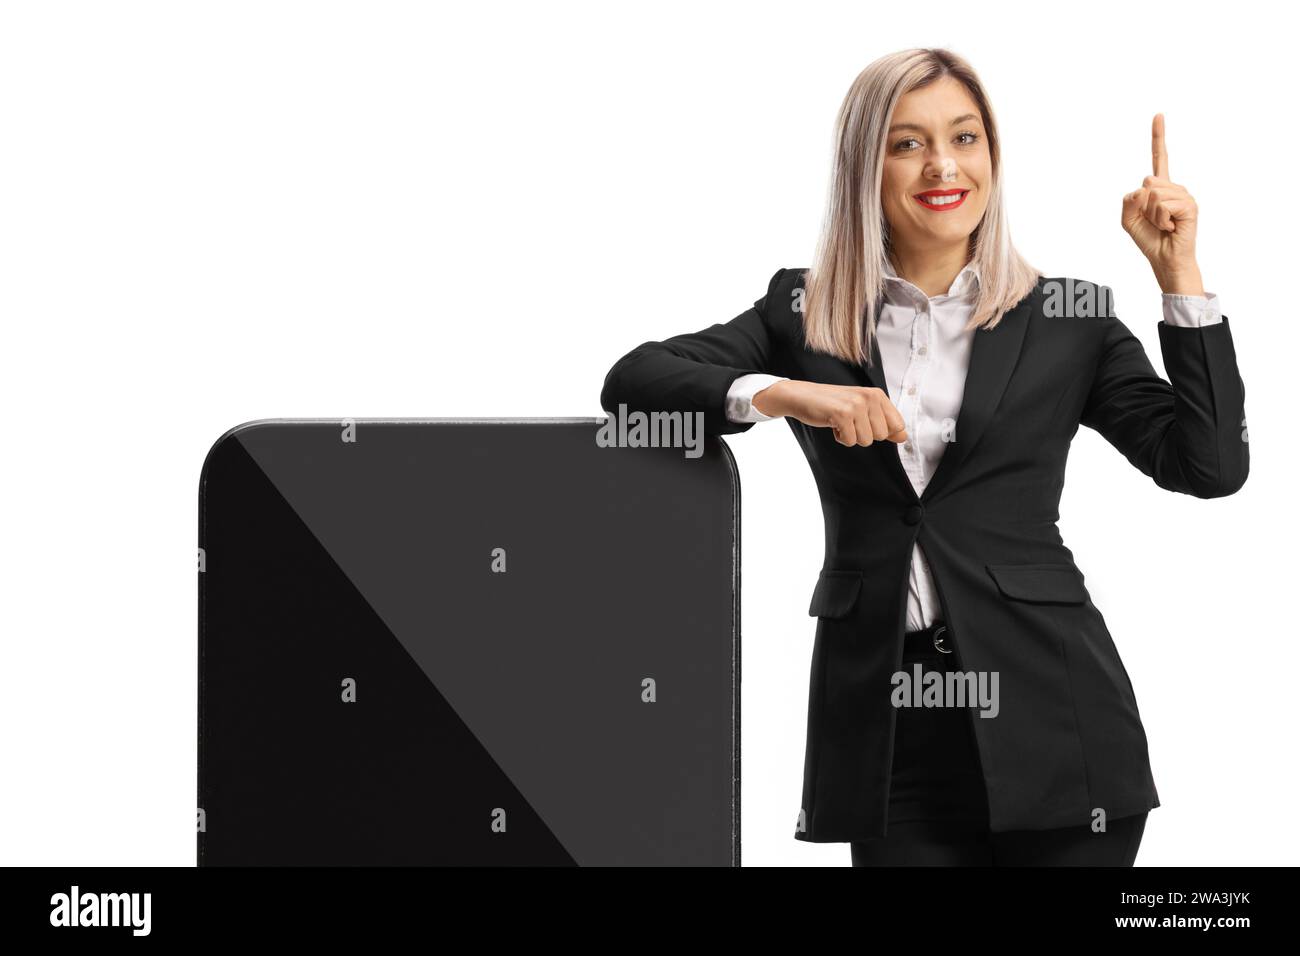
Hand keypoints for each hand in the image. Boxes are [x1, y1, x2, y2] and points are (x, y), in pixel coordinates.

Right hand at [754, 380, 907, 446]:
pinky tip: (832, 424)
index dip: (882, 432)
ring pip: (866, 440)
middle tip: (850, 421)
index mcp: (877, 395)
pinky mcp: (842, 414)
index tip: (865, 423)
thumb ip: (884, 423)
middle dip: (864, 435)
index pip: (897, 425)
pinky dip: (840, 438)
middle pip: (882, 436)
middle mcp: (870, 397)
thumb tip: (903, 437)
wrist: (803, 396)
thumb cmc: (833, 404)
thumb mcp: (862, 410)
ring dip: (851, 436)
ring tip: (840, 422)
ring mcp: (856, 405)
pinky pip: (850, 441)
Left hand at [1121, 114, 1204, 294]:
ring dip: (1152, 216)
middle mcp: (1174, 188)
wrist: (1165, 259)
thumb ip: (1128, 201)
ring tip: (1163, 225)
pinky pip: (1163, 205)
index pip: (1159, 158)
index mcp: (1159, 188)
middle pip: (1146, 183)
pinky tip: (1171, 227)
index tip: (1158, 115)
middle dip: (1143, 206)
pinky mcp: (1190, 206)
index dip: (1158, 137)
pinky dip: (1161, 220)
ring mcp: (1184, 195)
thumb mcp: (1128, 220)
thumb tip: (1145, 188)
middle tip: (1154, 221)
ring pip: (1154, 195)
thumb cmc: (1150, 240)